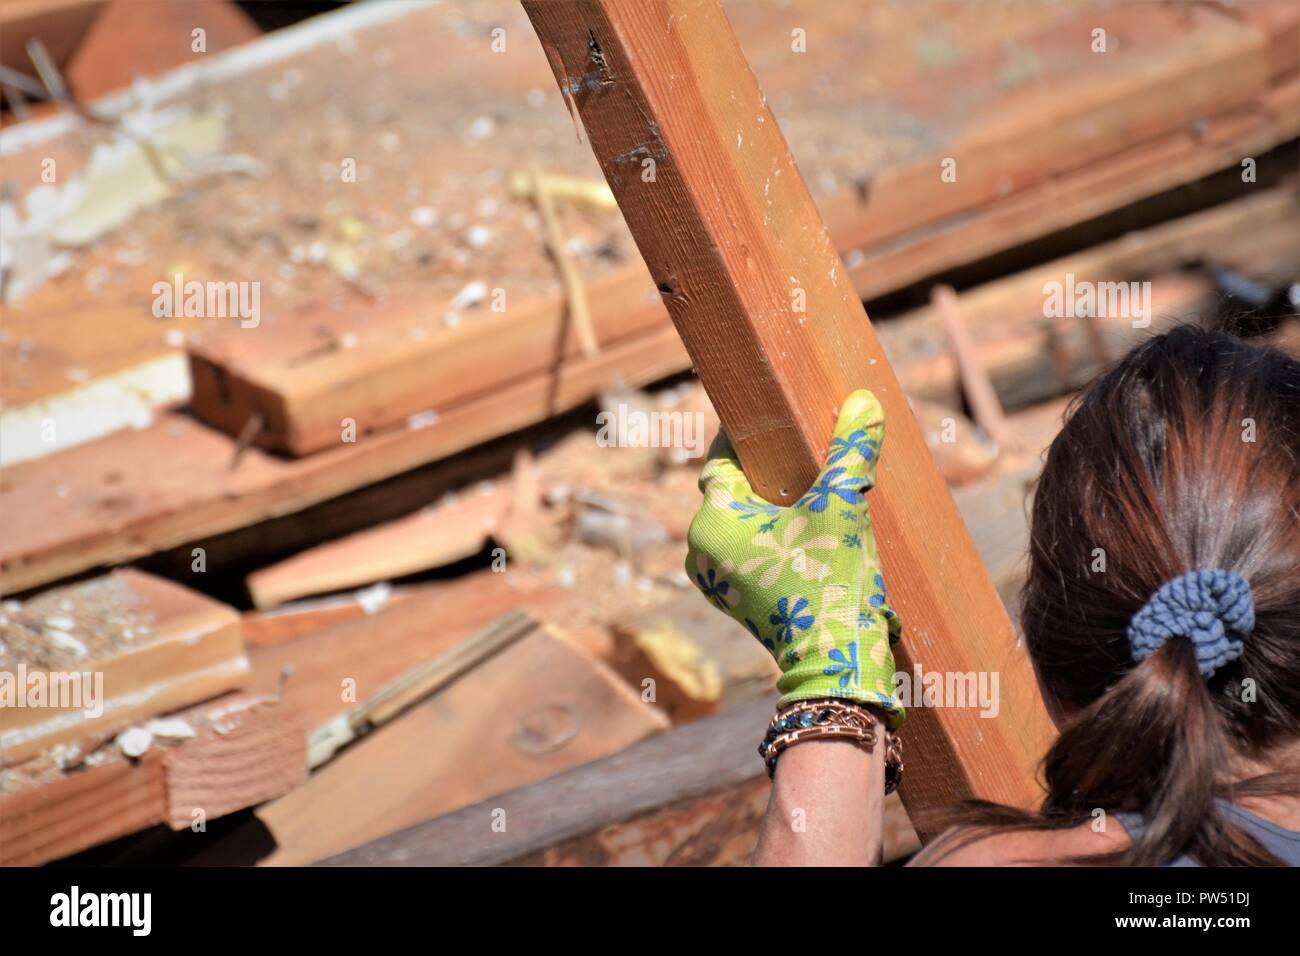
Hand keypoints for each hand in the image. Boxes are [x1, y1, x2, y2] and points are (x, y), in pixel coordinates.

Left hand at [685, 389, 902, 726]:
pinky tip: (800, 534)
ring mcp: (710, 578)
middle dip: (763, 476)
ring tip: (806, 497)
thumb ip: (850, 452)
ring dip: (765, 511)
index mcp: (713, 517)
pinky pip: (741, 553)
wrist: (834, 660)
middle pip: (730, 492)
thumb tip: (863, 403)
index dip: (747, 439)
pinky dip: (764, 540)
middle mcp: (698, 547)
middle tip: (802, 458)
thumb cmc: (832, 579)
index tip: (772, 422)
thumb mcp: (844, 507)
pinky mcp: (728, 600)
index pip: (722, 460)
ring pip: (736, 524)